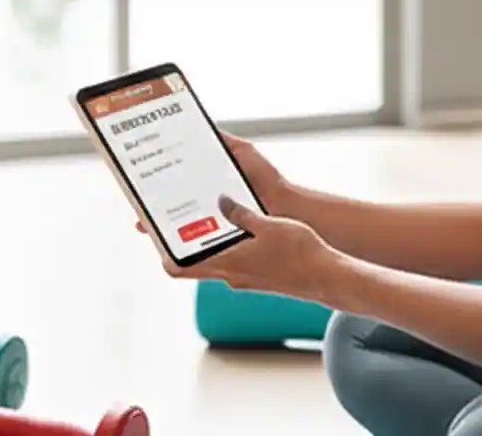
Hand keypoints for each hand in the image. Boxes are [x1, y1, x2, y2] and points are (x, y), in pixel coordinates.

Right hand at [135, 131, 293, 232]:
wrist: (283, 204)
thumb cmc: (266, 179)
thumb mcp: (242, 151)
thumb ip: (224, 141)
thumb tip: (203, 126)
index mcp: (209, 181)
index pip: (177, 180)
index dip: (158, 181)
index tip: (140, 177)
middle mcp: (207, 201)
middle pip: (172, 204)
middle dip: (152, 205)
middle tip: (137, 204)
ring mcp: (212, 218)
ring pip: (179, 224)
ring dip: (161, 225)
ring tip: (145, 224)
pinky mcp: (218, 233)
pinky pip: (196, 237)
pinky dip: (180, 238)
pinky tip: (169, 237)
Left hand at [162, 195, 343, 304]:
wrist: (327, 277)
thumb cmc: (299, 252)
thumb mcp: (267, 224)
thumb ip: (240, 214)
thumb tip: (221, 203)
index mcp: (227, 263)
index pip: (179, 267)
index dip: (163, 254)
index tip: (154, 235)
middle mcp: (231, 275)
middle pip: (194, 264)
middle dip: (184, 244)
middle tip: (177, 220)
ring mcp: (245, 279)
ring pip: (216, 262)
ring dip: (210, 244)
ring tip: (210, 217)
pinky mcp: (259, 278)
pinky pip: (236, 263)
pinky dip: (231, 248)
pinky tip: (242, 230)